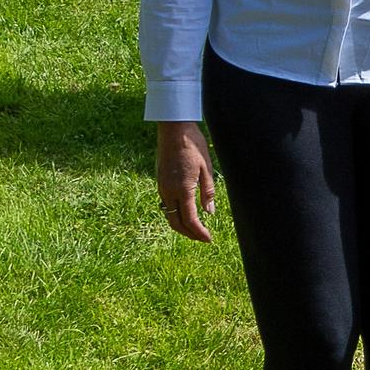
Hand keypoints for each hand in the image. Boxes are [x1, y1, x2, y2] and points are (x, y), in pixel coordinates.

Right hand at [155, 122, 215, 242]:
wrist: (174, 130)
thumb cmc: (193, 145)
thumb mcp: (207, 168)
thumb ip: (208, 191)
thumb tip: (209, 213)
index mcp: (182, 189)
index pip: (190, 220)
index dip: (199, 232)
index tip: (208, 239)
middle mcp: (168, 191)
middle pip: (176, 222)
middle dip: (189, 234)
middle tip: (202, 238)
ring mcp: (162, 187)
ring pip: (169, 214)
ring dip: (181, 225)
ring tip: (195, 229)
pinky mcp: (160, 182)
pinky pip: (166, 204)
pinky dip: (175, 213)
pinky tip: (185, 212)